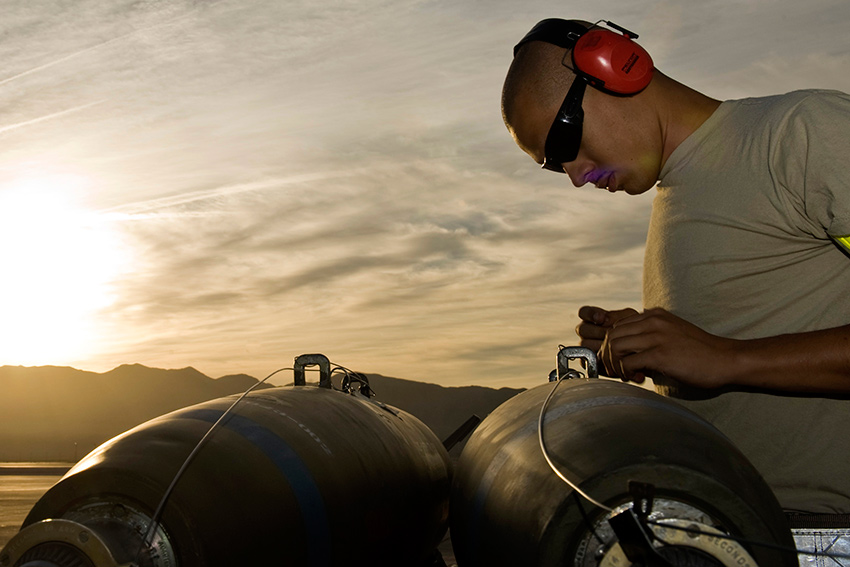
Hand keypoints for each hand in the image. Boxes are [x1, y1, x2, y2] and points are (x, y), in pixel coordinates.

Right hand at [576, 306, 638, 378]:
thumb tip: (604, 320)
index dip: (589, 314)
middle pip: (582, 329)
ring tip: (613, 348)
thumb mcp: (629, 319)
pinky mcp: (589, 361)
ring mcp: (588, 346)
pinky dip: (598, 359)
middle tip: (610, 335)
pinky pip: (586, 360)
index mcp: (594, 318)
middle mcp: (588, 332)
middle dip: (597, 331)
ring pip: (584, 344)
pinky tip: (609, 358)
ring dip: (598, 345)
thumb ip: (616, 316)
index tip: (600, 318)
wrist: (639, 351)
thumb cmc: (634, 331)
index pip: (584, 312)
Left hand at [600, 308, 736, 387]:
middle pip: (611, 335)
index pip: (617, 326)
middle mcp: (652, 321)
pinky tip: (640, 379)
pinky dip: (627, 374)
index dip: (612, 346)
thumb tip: (625, 355)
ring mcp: (656, 336)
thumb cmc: (699, 353)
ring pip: (615, 347)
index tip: (620, 361)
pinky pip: (628, 363)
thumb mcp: (671, 334)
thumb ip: (649, 338)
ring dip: (616, 365)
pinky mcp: (660, 354)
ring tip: (630, 376)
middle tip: (620, 372)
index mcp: (654, 315)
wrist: (726, 359)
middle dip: (609, 356)